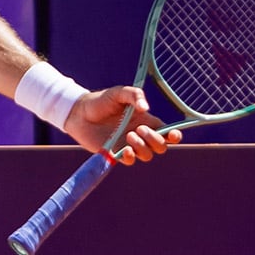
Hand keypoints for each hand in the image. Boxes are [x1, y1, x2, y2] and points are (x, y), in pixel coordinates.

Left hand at [63, 86, 180, 163]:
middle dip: (155, 140)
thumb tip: (146, 108)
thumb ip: (135, 95)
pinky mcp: (116, 153)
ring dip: (142, 147)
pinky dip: (131, 157)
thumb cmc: (101, 100)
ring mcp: (128, 145)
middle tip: (139, 129)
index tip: (173, 134)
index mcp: (145, 121)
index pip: (167, 132)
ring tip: (129, 135)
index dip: (175, 136)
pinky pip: (130, 161)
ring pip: (147, 155)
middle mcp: (140, 135)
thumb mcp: (119, 93)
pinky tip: (124, 150)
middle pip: (160, 147)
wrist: (79, 112)